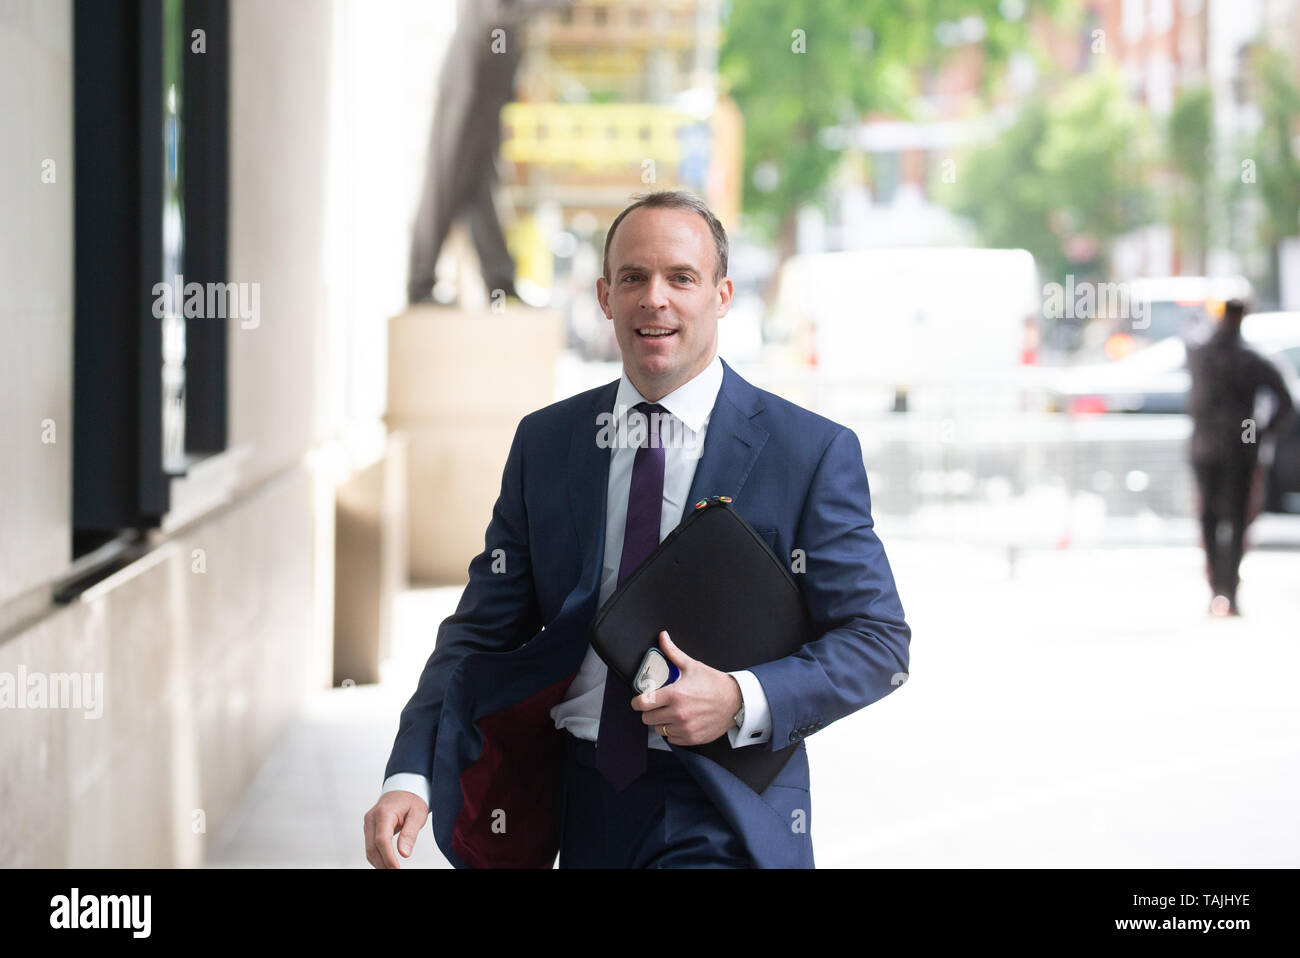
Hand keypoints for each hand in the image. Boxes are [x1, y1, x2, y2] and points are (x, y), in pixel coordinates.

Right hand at [363, 790, 428, 868]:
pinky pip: (370, 845)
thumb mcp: (417, 814)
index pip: (382, 840)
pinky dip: (377, 856)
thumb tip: (404, 853)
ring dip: (379, 862)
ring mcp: (368, 823)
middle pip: (372, 847)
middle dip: (383, 863)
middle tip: (395, 871)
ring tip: (392, 869)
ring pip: (369, 849)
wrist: (404, 789)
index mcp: (384, 813)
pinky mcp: (369, 827)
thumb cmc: (412, 800)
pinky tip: (387, 862)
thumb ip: (410, 833)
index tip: (396, 868)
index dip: (388, 857)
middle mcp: (371, 818)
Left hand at [632, 630, 741, 745]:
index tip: (639, 700)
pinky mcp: (692, 738)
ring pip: (658, 729)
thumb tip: (663, 637)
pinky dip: (673, 732)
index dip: (637, 702)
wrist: (735, 701)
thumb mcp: (692, 666)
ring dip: (661, 722)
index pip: (643, 703)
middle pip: (647, 718)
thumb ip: (672, 652)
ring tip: (670, 713)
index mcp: (675, 694)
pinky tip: (680, 722)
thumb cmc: (714, 683)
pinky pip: (671, 739)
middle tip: (657, 705)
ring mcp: (685, 728)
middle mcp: (678, 713)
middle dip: (650, 711)